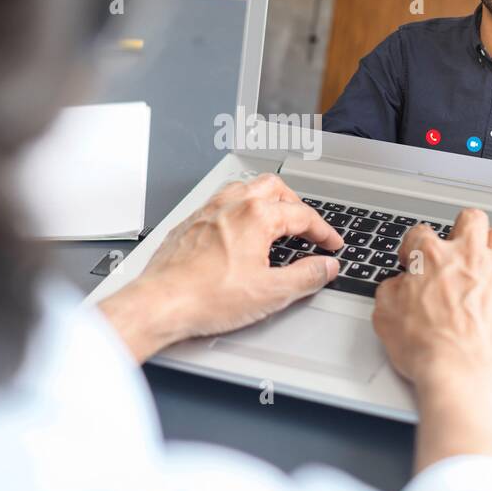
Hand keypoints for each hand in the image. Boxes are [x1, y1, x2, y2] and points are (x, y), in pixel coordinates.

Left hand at [97, 174, 342, 362]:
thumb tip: (325, 267)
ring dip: (266, 199)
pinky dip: (241, 208)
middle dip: (296, 205)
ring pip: (245, 188)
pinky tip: (239, 228)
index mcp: (255, 216)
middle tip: (307, 228)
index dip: (323, 231)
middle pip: (275, 188)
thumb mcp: (270, 293)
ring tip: (276, 219)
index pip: (302, 215)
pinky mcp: (190, 222)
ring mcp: (208, 211)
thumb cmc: (205, 297)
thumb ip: (305, 277)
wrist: (160, 302)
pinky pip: (222, 201)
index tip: (331, 245)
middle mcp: (231, 205)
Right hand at [371, 208, 491, 473]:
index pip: (421, 233)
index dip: (414, 247)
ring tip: (487, 266)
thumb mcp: (385, 317)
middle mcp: (469, 257)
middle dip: (463, 229)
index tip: (414, 260)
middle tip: (457, 250)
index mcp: (432, 257)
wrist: (464, 378)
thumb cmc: (426, 351)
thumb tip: (397, 286)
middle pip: (472, 219)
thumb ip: (391, 291)